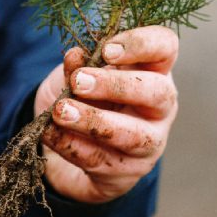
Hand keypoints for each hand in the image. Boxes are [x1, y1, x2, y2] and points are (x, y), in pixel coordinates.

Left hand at [34, 26, 178, 203]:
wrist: (71, 151)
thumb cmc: (85, 101)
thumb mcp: (77, 76)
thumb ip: (78, 66)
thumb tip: (75, 56)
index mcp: (154, 71)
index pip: (165, 47)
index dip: (142, 44)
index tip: (107, 50)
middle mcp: (161, 106)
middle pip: (158, 92)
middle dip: (116, 86)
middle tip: (79, 82)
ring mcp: (150, 142)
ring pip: (134, 135)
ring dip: (93, 121)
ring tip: (60, 111)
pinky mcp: (129, 172)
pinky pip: (101, 160)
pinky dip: (71, 145)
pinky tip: (50, 132)